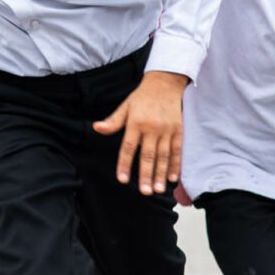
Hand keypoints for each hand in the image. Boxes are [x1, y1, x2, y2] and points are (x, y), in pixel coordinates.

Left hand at [92, 70, 187, 194]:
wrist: (165, 83)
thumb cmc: (142, 97)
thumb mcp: (125, 106)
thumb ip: (113, 121)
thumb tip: (97, 128)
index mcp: (135, 123)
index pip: (128, 147)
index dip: (124, 164)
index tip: (122, 179)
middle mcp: (151, 128)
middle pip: (148, 155)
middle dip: (146, 175)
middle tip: (145, 191)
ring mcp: (166, 130)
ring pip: (163, 156)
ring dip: (161, 174)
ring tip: (159, 189)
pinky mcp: (178, 130)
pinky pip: (177, 150)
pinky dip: (176, 164)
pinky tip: (174, 178)